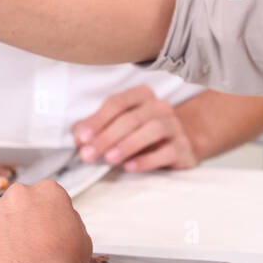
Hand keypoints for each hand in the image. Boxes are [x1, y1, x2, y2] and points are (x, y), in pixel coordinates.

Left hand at [0, 180, 92, 262]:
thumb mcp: (81, 237)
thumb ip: (65, 221)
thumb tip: (55, 223)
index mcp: (47, 191)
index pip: (40, 198)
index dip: (39, 219)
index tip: (38, 233)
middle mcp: (17, 194)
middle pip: (13, 206)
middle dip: (16, 224)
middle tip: (23, 249)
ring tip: (8, 262)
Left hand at [72, 84, 199, 171]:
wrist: (180, 145)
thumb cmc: (142, 134)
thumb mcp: (120, 126)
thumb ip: (98, 128)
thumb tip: (78, 135)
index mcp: (142, 95)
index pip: (117, 103)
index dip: (97, 120)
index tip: (81, 138)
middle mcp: (160, 106)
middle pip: (131, 118)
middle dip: (107, 137)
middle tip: (88, 155)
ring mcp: (175, 125)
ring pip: (152, 130)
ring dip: (127, 145)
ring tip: (109, 159)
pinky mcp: (184, 147)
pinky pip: (167, 151)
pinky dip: (147, 159)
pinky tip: (130, 167)